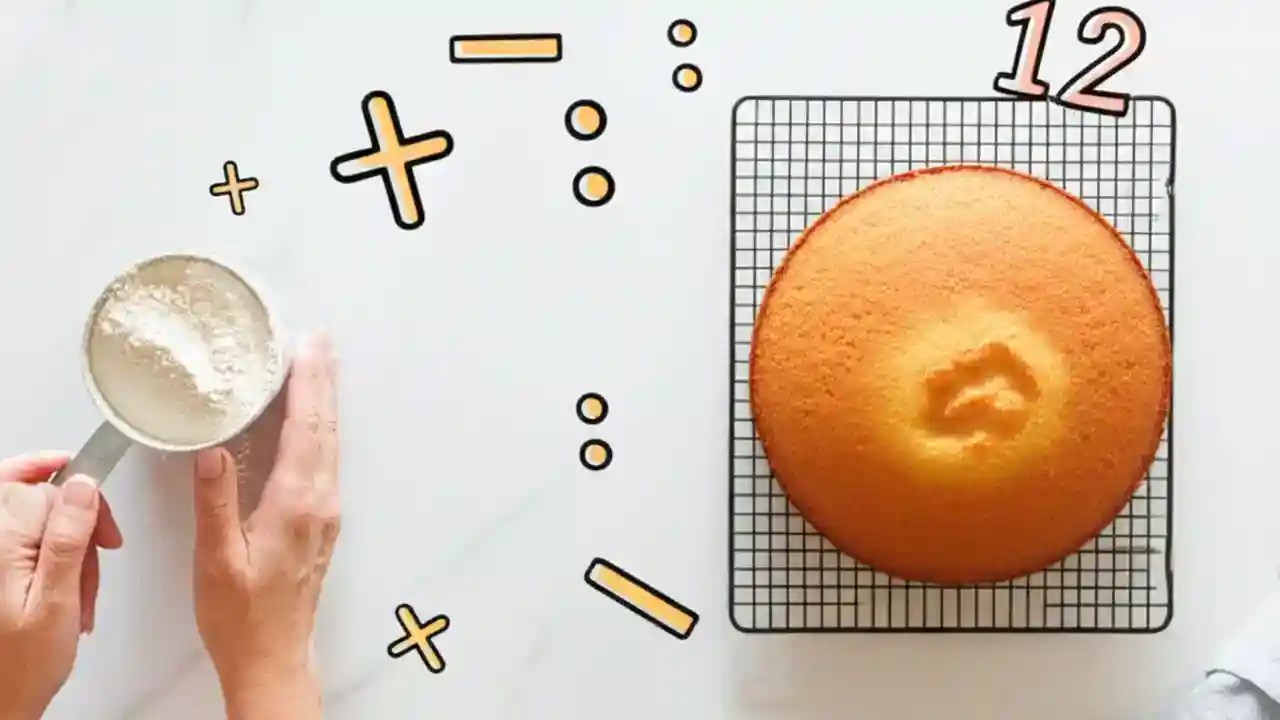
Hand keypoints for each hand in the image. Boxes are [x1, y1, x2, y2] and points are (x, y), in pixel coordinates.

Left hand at [0, 453, 122, 719]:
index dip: (82, 502)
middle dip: (75, 517)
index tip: (108, 532)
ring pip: (32, 517)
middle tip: (103, 547)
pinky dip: (51, 551)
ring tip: (80, 586)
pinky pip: (23, 535)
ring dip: (66, 543)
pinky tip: (65, 581)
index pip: (44, 490)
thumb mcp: (56, 602)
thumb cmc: (22, 666)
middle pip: (35, 496)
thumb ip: (67, 539)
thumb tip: (82, 487)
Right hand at [192, 333, 339, 719]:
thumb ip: (215, 502)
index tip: (307, 348)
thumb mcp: (217, 559)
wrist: (273, 657)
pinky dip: (320, 431)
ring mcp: (326, 513)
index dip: (308, 385)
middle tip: (319, 341)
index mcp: (297, 505)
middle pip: (326, 429)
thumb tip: (213, 451)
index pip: (306, 430)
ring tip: (319, 367)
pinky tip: (311, 423)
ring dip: (325, 403)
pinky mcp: (322, 523)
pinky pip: (326, 462)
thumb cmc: (242, 616)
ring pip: (330, 444)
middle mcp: (320, 503)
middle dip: (323, 381)